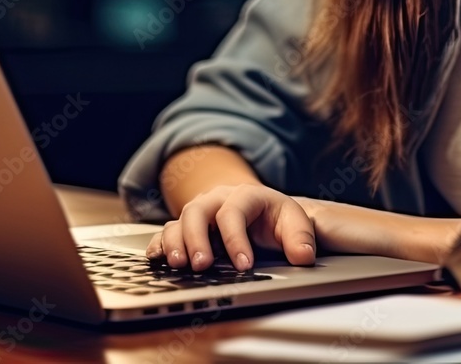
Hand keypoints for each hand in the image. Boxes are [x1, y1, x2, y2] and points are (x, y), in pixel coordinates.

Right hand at [145, 183, 315, 271]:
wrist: (261, 210)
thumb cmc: (275, 217)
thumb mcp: (294, 222)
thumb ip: (300, 237)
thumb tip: (303, 256)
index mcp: (245, 195)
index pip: (234, 212)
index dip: (236, 239)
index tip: (244, 265)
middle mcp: (217, 199)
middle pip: (198, 210)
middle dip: (197, 238)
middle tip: (202, 265)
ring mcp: (200, 212)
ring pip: (179, 220)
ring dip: (175, 242)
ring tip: (179, 265)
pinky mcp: (187, 228)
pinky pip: (166, 231)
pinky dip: (160, 244)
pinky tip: (157, 259)